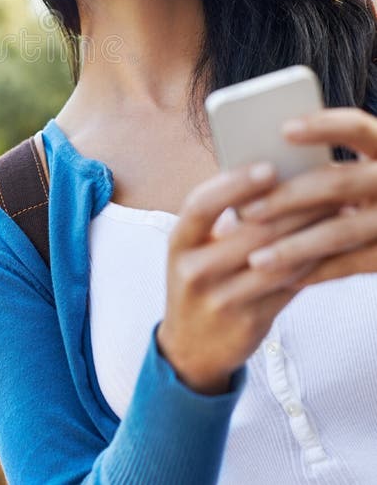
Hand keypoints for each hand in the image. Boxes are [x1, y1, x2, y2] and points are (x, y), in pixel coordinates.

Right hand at [158, 162, 326, 394]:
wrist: (190, 347)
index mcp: (177, 243)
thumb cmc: (198, 282)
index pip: (201, 205)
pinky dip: (313, 263)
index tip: (268, 167)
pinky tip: (330, 246)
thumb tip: (273, 179)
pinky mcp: (248, 321)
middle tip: (324, 183)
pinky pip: (288, 286)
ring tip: (336, 210)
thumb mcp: (193, 249)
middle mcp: (193, 271)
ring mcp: (220, 299)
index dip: (234, 184)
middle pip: (250, 232)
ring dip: (311, 232)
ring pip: (276, 260)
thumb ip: (222, 220)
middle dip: (293, 205)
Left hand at [234, 107, 376, 288]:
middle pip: (338, 183)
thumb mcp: (351, 173)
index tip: (284, 129)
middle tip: (246, 212)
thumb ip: (316, 167)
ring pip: (341, 230)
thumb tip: (248, 172)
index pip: (357, 127)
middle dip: (288, 198)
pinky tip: (284, 279)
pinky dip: (316, 271)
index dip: (323, 127)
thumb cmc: (354, 193)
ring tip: (254, 260)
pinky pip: (352, 264)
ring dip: (294, 246)